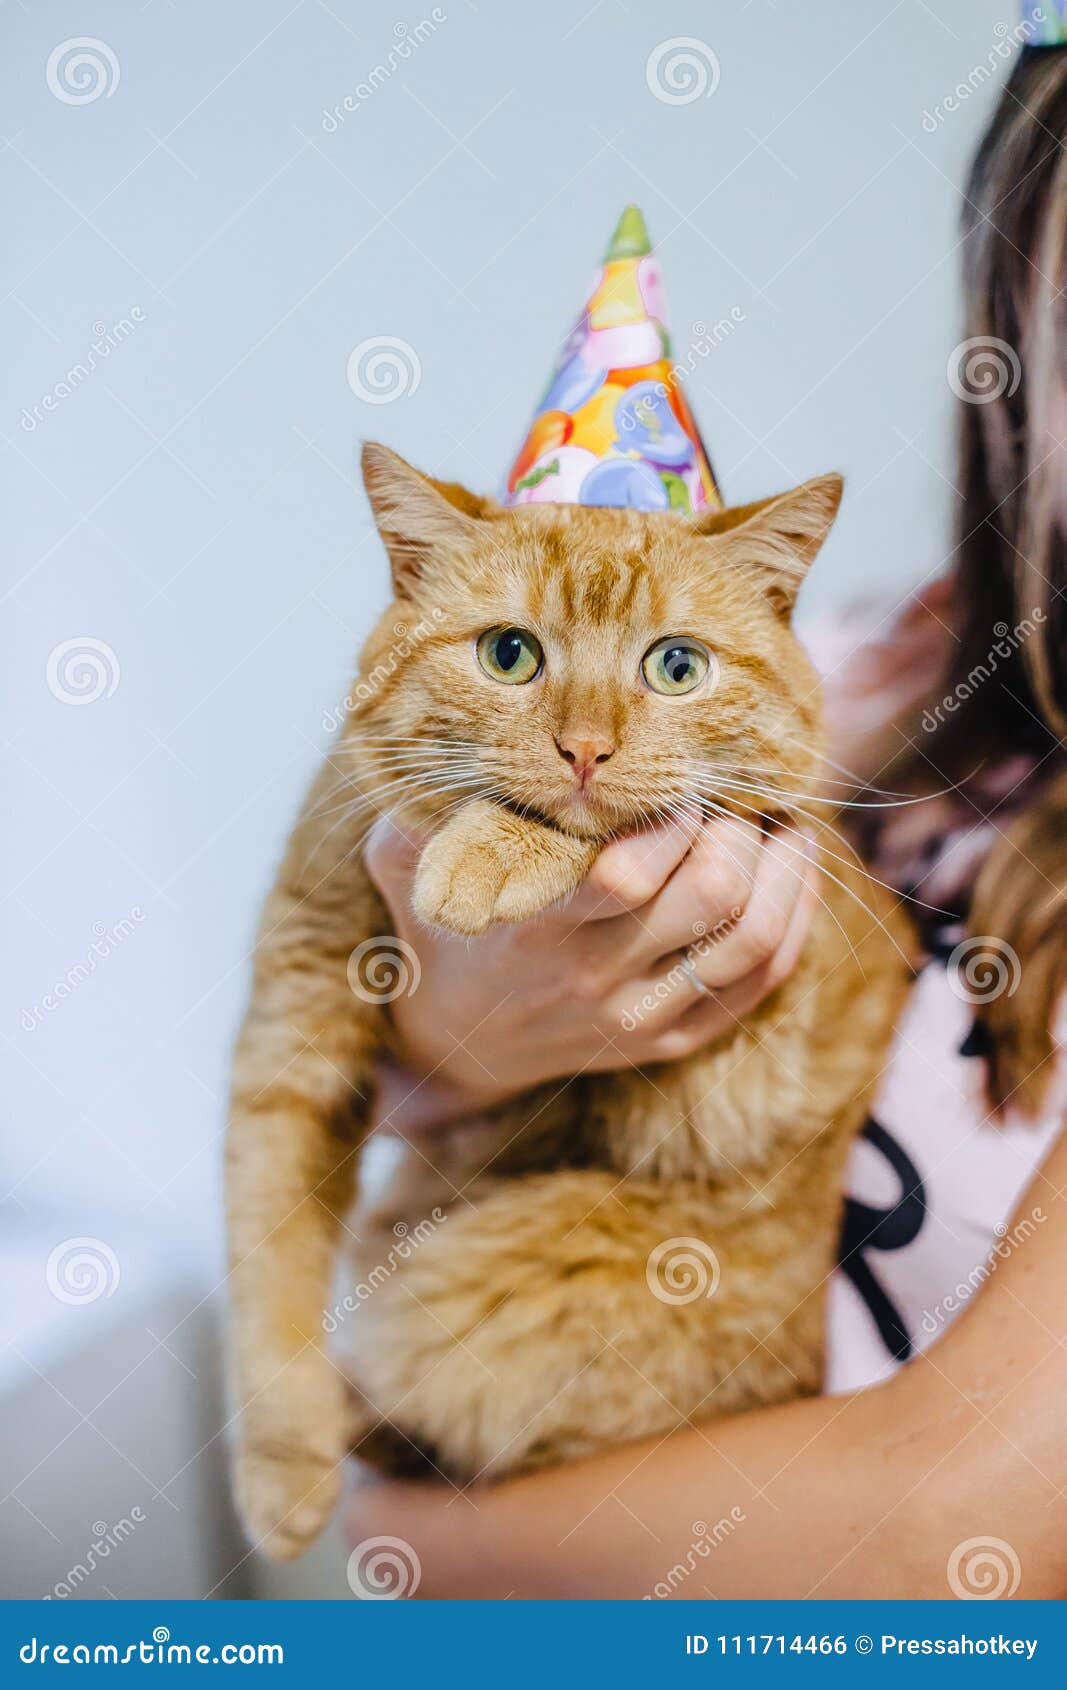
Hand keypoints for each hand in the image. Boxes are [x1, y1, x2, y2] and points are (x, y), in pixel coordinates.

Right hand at [364, 811, 816, 1133]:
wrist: (457, 1044)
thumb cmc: (442, 931)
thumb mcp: (406, 868)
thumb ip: (419, 811)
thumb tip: (452, 743)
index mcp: (537, 931)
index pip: (628, 877)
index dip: (670, 817)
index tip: (675, 777)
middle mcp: (598, 980)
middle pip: (712, 897)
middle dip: (738, 827)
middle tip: (737, 790)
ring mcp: (642, 1017)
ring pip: (753, 940)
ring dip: (783, 868)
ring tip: (783, 819)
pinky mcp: (674, 1038)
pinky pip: (762, 981)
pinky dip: (792, 918)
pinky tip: (791, 869)